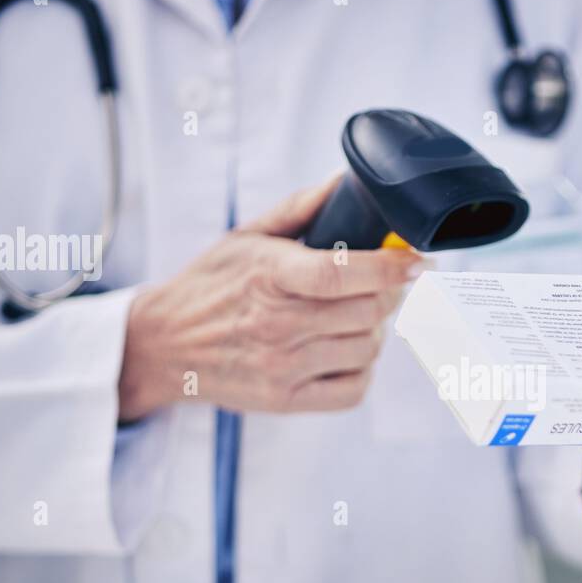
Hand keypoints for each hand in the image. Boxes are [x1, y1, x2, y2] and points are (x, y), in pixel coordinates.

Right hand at [118, 177, 423, 420]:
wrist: (162, 345)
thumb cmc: (209, 286)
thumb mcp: (246, 236)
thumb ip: (300, 208)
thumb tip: (344, 181)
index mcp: (269, 276)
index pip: (344, 272)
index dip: (391, 266)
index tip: (419, 259)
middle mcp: (277, 323)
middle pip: (368, 311)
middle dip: (387, 294)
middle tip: (382, 285)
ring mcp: (283, 366)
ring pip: (367, 349)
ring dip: (373, 331)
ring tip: (352, 318)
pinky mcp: (286, 401)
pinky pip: (353, 389)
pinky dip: (360, 369)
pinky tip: (343, 351)